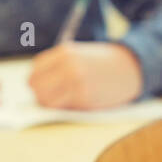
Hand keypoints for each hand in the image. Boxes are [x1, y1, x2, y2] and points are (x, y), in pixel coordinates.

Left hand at [28, 41, 142, 108]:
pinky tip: (74, 101)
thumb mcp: (77, 54)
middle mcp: (68, 67)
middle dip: (39, 93)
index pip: (35, 70)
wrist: (130, 68)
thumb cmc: (100, 63)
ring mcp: (77, 84)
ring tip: (60, 100)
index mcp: (65, 52)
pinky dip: (63, 108)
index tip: (40, 85)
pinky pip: (62, 108)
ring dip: (48, 103)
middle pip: (36, 87)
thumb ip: (56, 66)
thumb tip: (31, 87)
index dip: (34, 80)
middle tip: (48, 96)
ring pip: (46, 101)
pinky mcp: (85, 100)